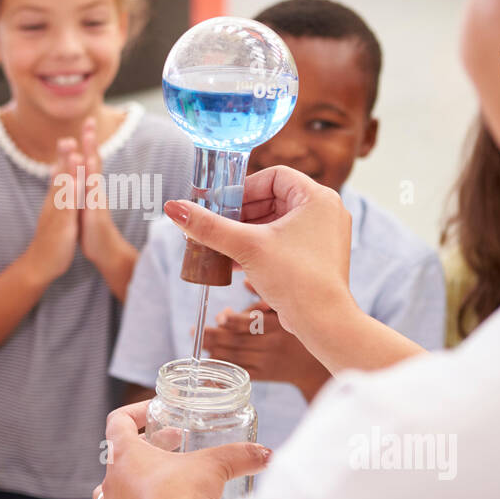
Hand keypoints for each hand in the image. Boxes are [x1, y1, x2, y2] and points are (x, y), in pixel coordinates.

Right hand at [25, 137, 80, 284]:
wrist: (39, 264)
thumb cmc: (50, 239)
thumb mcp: (53, 214)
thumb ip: (54, 195)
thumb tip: (54, 177)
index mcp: (55, 200)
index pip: (58, 175)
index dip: (63, 157)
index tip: (68, 138)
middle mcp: (54, 204)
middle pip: (59, 176)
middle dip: (64, 157)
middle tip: (67, 137)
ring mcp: (57, 214)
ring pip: (63, 189)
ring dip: (68, 171)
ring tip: (73, 154)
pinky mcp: (62, 225)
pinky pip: (66, 208)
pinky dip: (70, 195)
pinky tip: (75, 184)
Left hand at [77, 116, 128, 268]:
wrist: (104, 251)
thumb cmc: (92, 228)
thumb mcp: (83, 204)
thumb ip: (82, 188)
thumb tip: (78, 175)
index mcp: (90, 187)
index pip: (88, 160)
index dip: (87, 142)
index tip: (87, 123)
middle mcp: (95, 190)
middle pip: (94, 160)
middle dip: (91, 141)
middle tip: (90, 121)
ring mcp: (97, 200)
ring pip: (94, 174)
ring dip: (91, 156)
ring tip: (89, 138)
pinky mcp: (96, 213)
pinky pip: (93, 195)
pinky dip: (91, 181)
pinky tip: (89, 171)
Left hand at [93, 401, 270, 498]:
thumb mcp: (214, 467)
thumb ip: (239, 456)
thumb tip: (264, 454)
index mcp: (124, 456)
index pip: (118, 421)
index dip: (136, 412)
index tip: (156, 413)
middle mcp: (114, 482)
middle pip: (121, 455)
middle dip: (148, 446)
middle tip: (174, 444)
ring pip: (119, 489)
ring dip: (140, 480)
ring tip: (167, 478)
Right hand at [163, 166, 352, 342]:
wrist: (323, 322)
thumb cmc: (296, 278)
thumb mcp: (246, 246)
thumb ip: (209, 226)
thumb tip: (175, 208)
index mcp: (317, 198)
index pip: (273, 176)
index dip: (244, 189)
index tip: (221, 205)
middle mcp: (324, 212)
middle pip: (272, 199)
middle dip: (241, 214)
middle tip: (217, 226)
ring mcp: (322, 235)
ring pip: (275, 222)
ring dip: (246, 232)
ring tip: (221, 246)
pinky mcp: (316, 257)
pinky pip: (283, 241)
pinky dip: (259, 246)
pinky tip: (235, 262)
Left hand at [202, 279, 330, 401]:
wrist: (312, 365)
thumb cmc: (295, 331)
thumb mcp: (287, 310)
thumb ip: (265, 295)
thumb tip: (245, 282)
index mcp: (278, 326)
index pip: (252, 324)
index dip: (233, 321)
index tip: (220, 317)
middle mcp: (272, 344)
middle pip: (237, 340)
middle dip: (213, 335)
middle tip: (195, 330)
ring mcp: (266, 362)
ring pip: (235, 355)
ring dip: (213, 348)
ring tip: (199, 341)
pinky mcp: (262, 375)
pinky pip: (238, 370)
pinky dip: (222, 366)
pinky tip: (210, 358)